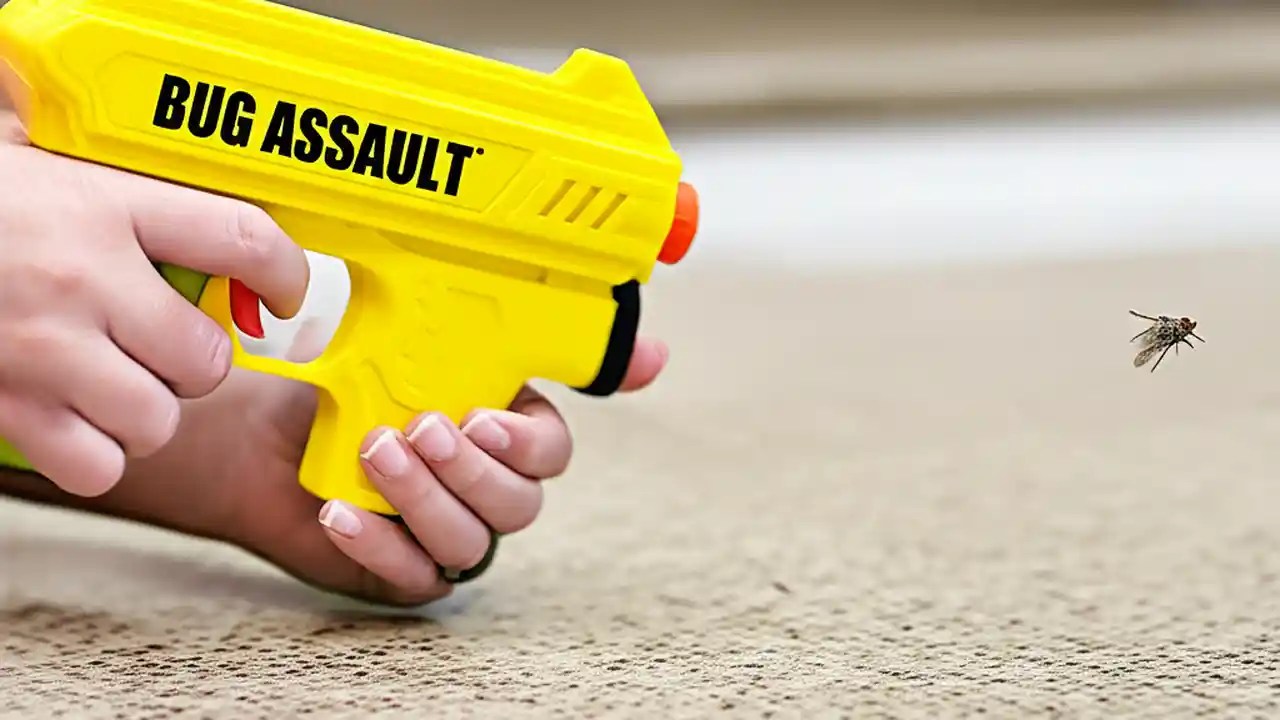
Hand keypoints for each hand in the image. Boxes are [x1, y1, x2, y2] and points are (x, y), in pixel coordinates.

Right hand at [0, 121, 309, 495]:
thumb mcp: (37, 153)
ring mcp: (45, 351)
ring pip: (157, 419)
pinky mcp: (9, 407)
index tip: (284, 290)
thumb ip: (113, 170)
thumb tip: (188, 151)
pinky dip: (96, 455)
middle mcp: (84, 280)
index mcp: (103, 204)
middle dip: (196, 360)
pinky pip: (97, 465)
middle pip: (207, 357)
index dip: (285, 273)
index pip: (242, 239)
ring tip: (114, 380)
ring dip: (147, 410)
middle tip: (165, 342)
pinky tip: (75, 419)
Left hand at [0, 337, 668, 606]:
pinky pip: (412, 575)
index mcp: (503, 433)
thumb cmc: (345, 382)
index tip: (485, 418)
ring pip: (470, 541)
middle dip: (472, 469)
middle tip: (422, 428)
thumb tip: (500, 263)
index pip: (549, 451)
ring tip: (376, 453)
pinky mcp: (403, 570)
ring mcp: (447, 533)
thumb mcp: (399, 339)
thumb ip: (451, 314)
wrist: (263, 429)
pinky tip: (342, 511)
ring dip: (424, 499)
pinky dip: (378, 544)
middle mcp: (485, 487)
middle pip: (519, 503)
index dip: (528, 443)